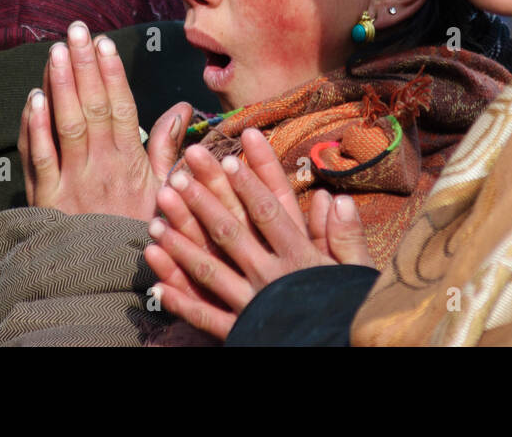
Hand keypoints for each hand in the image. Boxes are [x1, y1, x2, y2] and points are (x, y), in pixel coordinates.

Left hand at [16, 20, 191, 219]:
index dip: (112, 74)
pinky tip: (33, 98)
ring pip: (66, 125)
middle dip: (85, 65)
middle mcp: (102, 167)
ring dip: (61, 85)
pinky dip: (35, 127)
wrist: (106, 278)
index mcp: (131, 162)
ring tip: (56, 51)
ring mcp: (72, 182)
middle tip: (78, 30)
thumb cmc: (137, 231)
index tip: (105, 45)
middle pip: (93, 107)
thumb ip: (169, 147)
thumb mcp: (164, 190)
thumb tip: (183, 107)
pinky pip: (40, 158)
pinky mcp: (47, 198)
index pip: (121, 108)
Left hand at [142, 127, 372, 339]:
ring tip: (155, 220)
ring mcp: (250, 304)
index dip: (249, 184)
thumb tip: (338, 198)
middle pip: (231, 232)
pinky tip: (156, 283)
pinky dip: (180, 301)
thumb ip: (347, 237)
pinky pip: (205, 316)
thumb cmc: (348, 310)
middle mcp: (269, 276)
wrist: (338, 352)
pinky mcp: (240, 332)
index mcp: (298, 258)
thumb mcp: (356, 273)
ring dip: (181, 244)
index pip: (269, 213)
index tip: (230, 157)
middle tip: (179, 174)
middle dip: (202, 201)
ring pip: (210, 270)